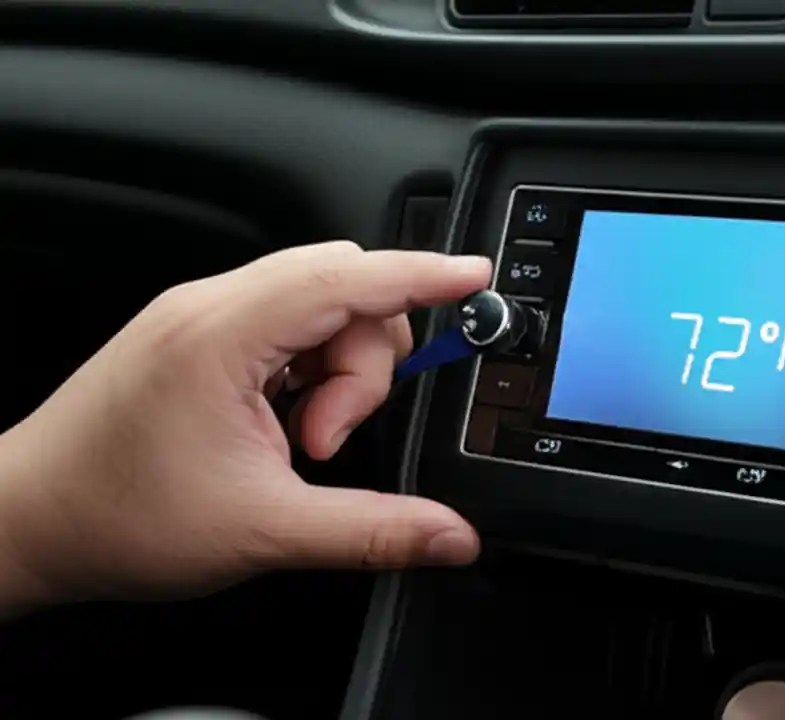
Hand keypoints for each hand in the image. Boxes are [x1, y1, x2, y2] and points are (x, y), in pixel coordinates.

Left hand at [0, 241, 491, 612]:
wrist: (28, 523)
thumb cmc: (116, 517)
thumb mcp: (263, 531)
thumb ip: (373, 532)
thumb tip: (451, 535)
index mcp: (222, 335)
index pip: (347, 278)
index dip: (421, 276)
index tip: (474, 278)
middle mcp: (210, 307)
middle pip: (343, 288)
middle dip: (368, 361)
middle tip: (327, 438)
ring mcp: (201, 318)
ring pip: (319, 307)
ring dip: (337, 372)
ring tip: (300, 442)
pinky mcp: (199, 337)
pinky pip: (287, 325)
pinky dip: (309, 371)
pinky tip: (284, 425)